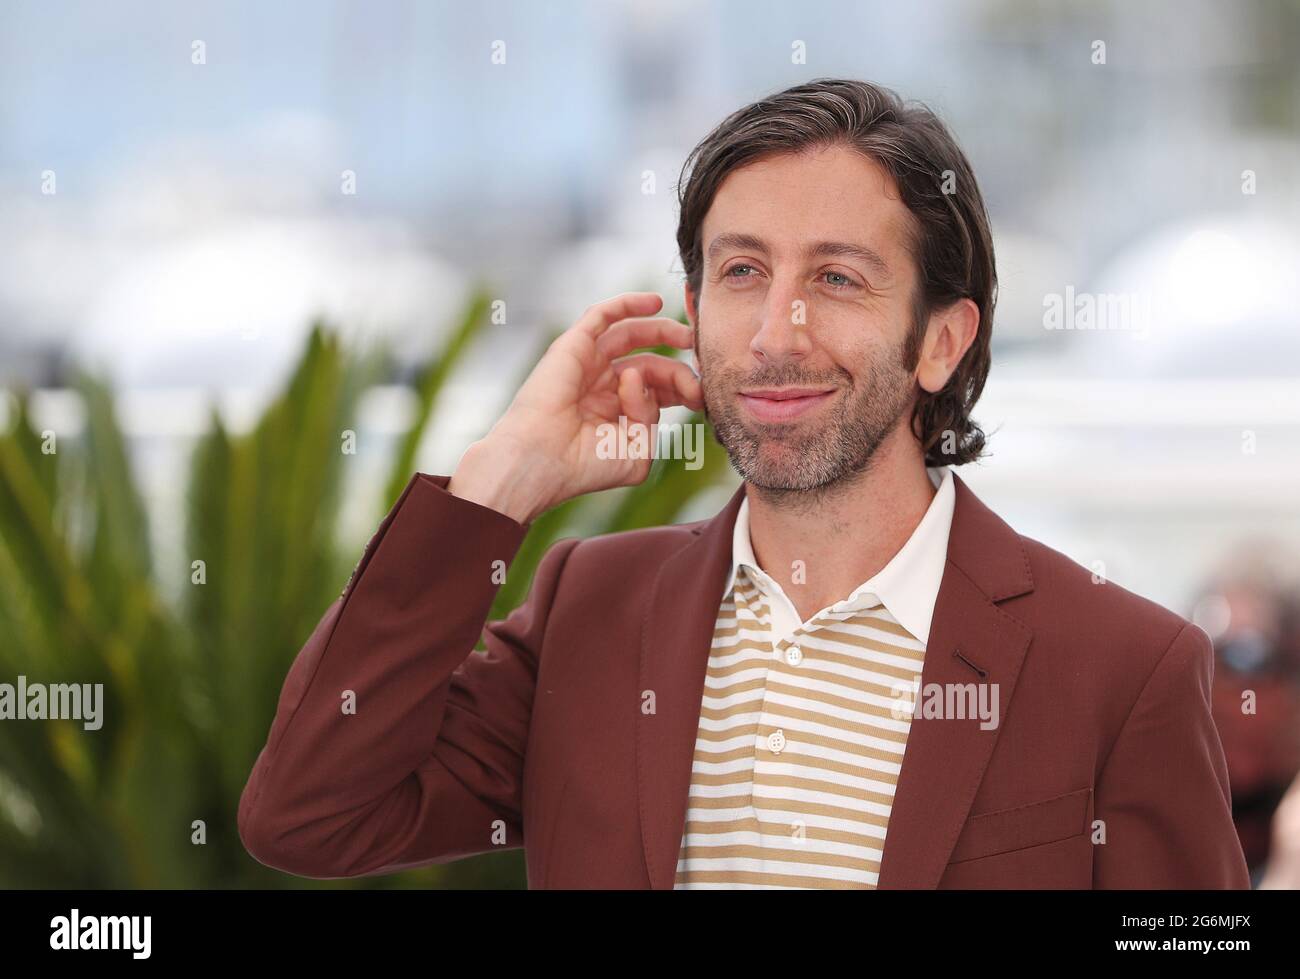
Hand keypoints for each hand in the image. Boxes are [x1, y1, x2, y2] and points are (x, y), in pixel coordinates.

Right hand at [448, 292, 702, 523]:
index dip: (682, 388)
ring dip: (663, 330)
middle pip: (650, 364)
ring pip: (631, 336)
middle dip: (678, 370)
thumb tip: (639, 376)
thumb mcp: (637, 450)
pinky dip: (628, 303)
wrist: (541, 462)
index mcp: (616, 412)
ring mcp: (588, 364)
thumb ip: (652, 417)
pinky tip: (655, 302)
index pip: (657, 389)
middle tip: (698, 376)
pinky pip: (603, 314)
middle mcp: (602, 385)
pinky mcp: (573, 346)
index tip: (701, 399)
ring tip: (687, 336)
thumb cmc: (584, 465)